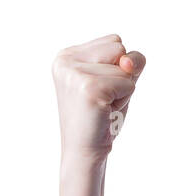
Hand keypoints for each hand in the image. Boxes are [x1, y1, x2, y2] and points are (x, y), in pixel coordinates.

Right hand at [52, 33, 146, 160]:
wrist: (84, 152)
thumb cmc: (101, 117)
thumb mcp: (117, 81)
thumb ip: (130, 61)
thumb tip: (127, 61)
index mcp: (67, 55)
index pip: (115, 42)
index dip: (117, 68)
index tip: (99, 90)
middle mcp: (66, 60)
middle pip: (120, 48)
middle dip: (120, 76)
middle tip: (102, 99)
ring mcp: (75, 74)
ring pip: (125, 68)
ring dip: (122, 91)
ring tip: (103, 107)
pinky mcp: (89, 88)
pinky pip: (128, 84)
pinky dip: (124, 101)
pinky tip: (105, 113)